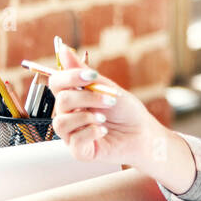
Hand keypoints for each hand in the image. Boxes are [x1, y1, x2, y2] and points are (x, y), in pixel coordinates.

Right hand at [49, 39, 160, 165]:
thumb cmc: (126, 111)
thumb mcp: (106, 87)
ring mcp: (72, 134)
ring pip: (61, 123)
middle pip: (60, 101)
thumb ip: (82, 72)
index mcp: (73, 97)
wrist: (143, 133)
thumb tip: (63, 49)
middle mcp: (69, 115)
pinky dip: (91, 132)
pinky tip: (104, 131)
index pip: (56, 83)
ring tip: (105, 118)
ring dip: (87, 116)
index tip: (91, 77)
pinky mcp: (79, 151)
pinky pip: (74, 141)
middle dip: (87, 98)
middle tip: (109, 100)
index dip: (70, 77)